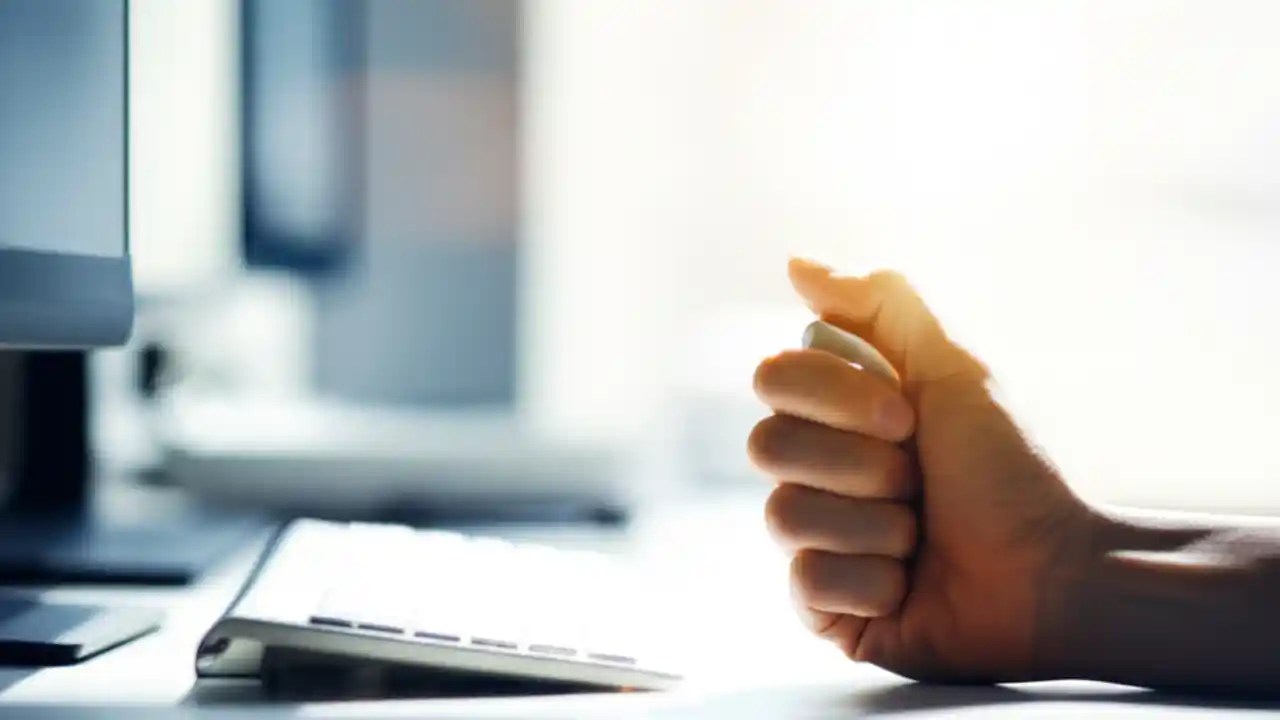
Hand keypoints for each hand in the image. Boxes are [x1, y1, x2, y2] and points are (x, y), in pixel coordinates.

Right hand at [750, 259, 1097, 681]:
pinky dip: (873, 581)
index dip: (834, 398)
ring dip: (874, 526)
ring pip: (783, 517)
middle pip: (766, 446)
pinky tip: (909, 584)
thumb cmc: (1012, 468)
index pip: (772, 379)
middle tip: (919, 479)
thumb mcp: (954, 369)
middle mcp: (817, 471)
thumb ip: (879, 305)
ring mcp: (816, 539)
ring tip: (920, 537)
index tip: (906, 416)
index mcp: (838, 413)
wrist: (1055, 572)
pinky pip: (807, 582)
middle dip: (860, 465)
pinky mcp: (824, 606)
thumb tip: (796, 263)